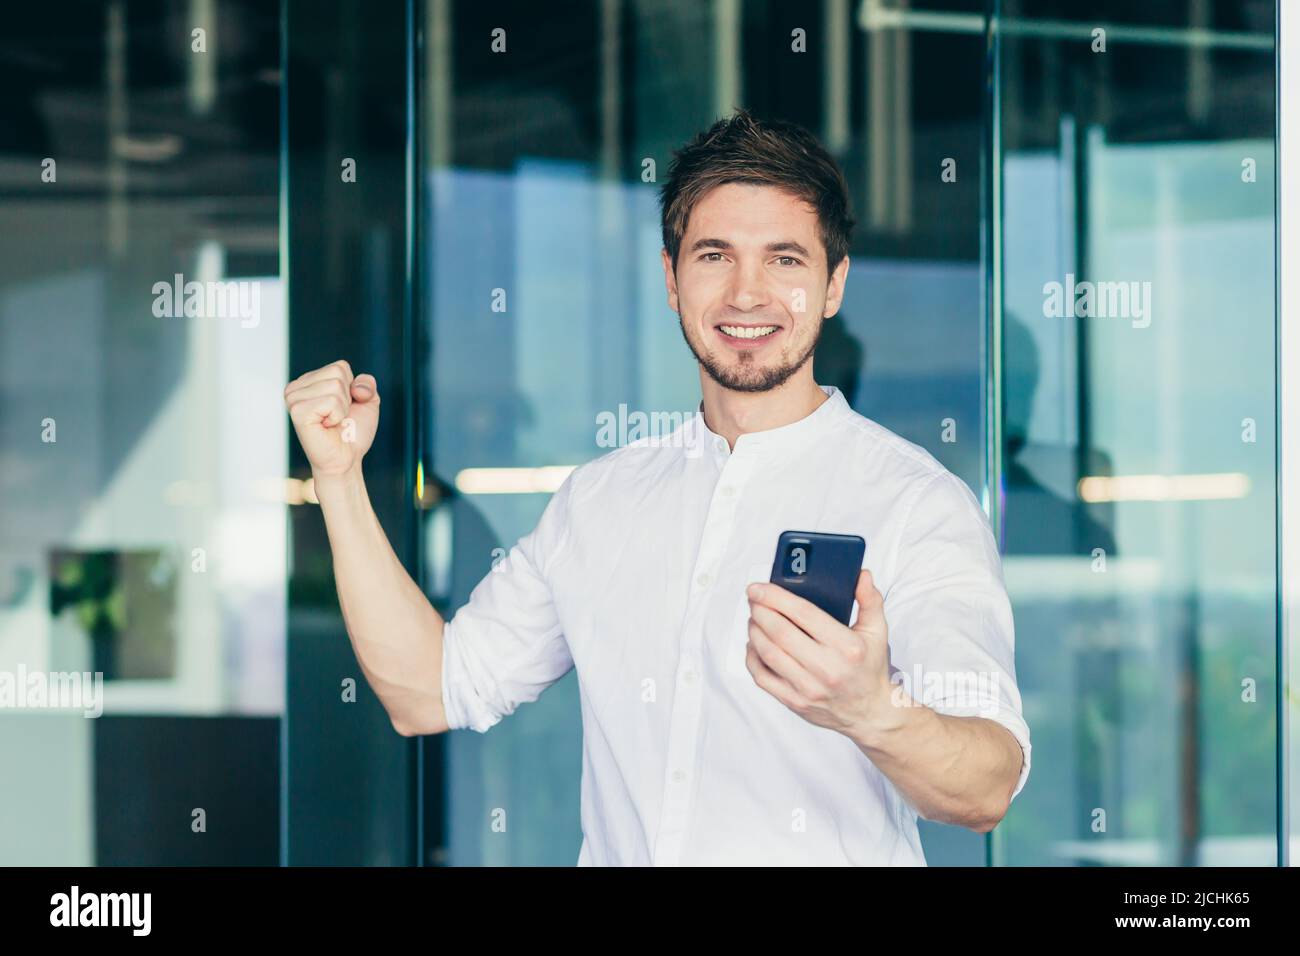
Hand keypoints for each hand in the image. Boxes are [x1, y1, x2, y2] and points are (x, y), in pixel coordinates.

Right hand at [283, 360, 380, 477]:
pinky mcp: (297, 411)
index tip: (344, 408)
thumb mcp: (368, 402)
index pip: (340, 366)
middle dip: (347, 398)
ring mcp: (293, 398)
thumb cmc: (353, 432)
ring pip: (335, 386)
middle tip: (338, 418)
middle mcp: (296, 387)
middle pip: (337, 373)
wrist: (346, 460)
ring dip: (342, 408)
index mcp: (308, 381)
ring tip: (332, 423)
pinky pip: (331, 401)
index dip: (352, 389)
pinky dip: (336, 415)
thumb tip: (357, 387)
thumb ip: (367, 384)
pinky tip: (326, 427)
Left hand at [744, 569, 895, 740]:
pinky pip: (762, 677)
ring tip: (754, 617)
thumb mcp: (877, 631)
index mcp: (846, 647)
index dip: (776, 597)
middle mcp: (827, 668)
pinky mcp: (795, 702)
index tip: (758, 587)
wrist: (870, 712)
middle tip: (753, 598)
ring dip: (754, 630)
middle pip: (779, 632)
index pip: (803, 614)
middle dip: (759, 610)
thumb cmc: (870, 667)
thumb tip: (862, 575)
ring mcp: (808, 688)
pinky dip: (752, 656)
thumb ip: (870, 600)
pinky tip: (754, 643)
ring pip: (767, 653)